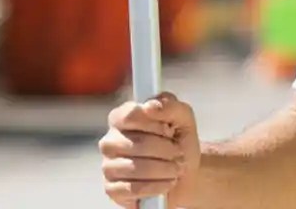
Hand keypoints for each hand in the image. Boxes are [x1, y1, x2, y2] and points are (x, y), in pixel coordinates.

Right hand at [100, 92, 201, 207]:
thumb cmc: (179, 140)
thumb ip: (170, 105)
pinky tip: (167, 183)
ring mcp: (109, 166)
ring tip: (176, 168)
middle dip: (166, 150)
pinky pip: (133, 189)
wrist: (186, 173)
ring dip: (164, 169)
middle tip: (179, 153)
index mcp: (121, 117)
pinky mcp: (113, 190)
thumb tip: (150, 106)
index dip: (155, 124)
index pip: (130, 115)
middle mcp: (110, 141)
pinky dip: (156, 186)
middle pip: (137, 143)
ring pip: (135, 168)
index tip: (169, 131)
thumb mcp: (183, 117)